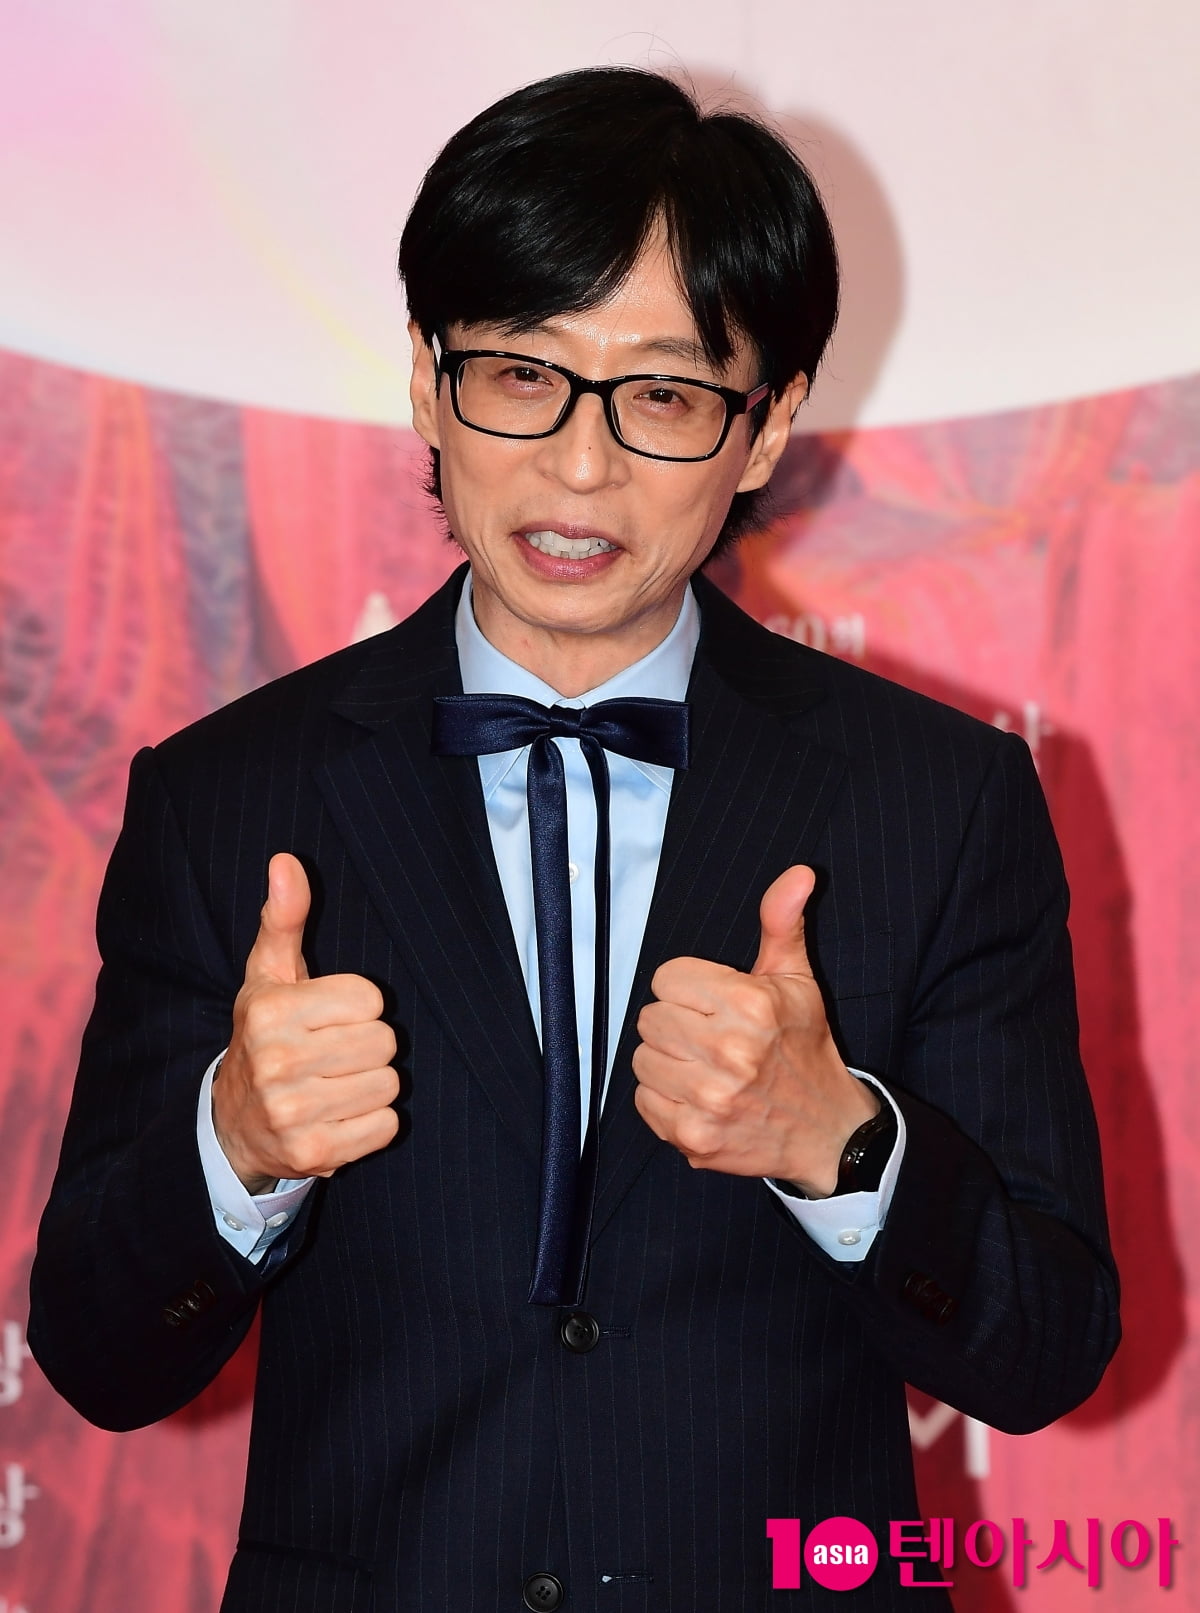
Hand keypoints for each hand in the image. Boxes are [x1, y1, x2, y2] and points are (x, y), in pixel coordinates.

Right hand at [212, 853, 399, 1193]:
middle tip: (334, 1053)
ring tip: (336, 1083)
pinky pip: (386, 1126)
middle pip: (384, 1042)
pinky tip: (340, 1115)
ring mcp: (294, 1113)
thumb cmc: (266, 1034)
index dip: (358, 1006)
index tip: (329, 1017)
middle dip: (369, 1046)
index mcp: (271, 1013)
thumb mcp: (269, 974)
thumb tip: (287, 860)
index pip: (370, 998)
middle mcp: (277, 1064)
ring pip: (389, 1084)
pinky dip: (373, 1123)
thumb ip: (285, 917)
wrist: (234, 1124)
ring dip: (372, 1084)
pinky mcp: (316, 1154)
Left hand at [632, 865, 878, 1196]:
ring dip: (668, 1063)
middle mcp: (729, 1052)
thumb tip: (799, 871)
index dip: (689, 989)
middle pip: (650, 1018)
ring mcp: (710, 1099)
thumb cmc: (805, 1047)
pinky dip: (665, 1101)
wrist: (828, 1132)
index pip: (667, 978)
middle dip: (677, 1024)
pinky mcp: (694, 1137)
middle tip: (710, 1038)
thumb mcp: (797, 979)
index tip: (715, 1004)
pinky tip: (698, 1098)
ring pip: (643, 1060)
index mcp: (750, 1005)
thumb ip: (782, 921)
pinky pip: (644, 1102)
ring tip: (704, 1068)